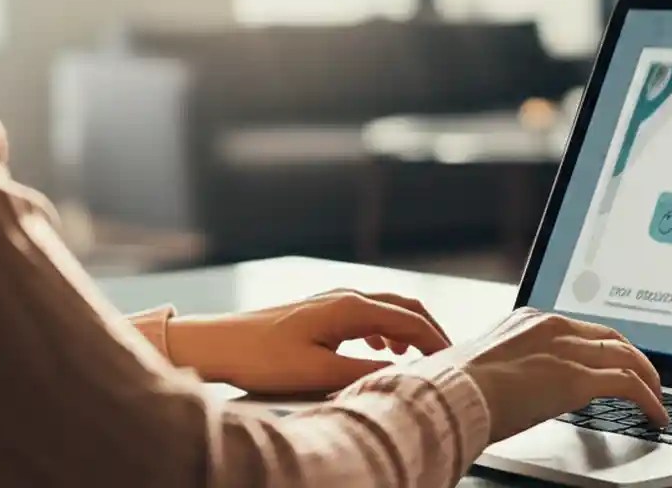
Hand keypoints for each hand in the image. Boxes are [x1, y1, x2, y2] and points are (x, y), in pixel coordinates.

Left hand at [166, 290, 450, 394]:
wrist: (218, 344)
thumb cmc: (263, 358)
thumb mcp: (317, 373)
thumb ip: (362, 373)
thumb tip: (401, 374)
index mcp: (351, 308)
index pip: (409, 321)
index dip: (435, 341)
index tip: (454, 361)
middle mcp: (346, 297)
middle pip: (403, 307)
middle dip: (429, 330)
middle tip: (448, 355)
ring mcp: (332, 302)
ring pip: (386, 310)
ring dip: (407, 331)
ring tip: (420, 357)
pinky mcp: (320, 312)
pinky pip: (367, 315)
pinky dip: (385, 331)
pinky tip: (381, 351)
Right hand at [445, 307, 667, 441]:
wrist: (450, 393)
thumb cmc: (456, 386)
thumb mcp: (487, 365)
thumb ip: (511, 367)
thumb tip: (514, 386)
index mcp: (532, 320)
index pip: (583, 329)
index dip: (606, 346)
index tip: (615, 361)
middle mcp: (554, 327)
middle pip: (612, 337)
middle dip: (635, 359)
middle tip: (647, 379)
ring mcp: (567, 350)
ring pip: (627, 357)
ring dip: (648, 379)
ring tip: (657, 399)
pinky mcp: (577, 379)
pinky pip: (628, 385)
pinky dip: (648, 400)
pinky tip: (655, 415)